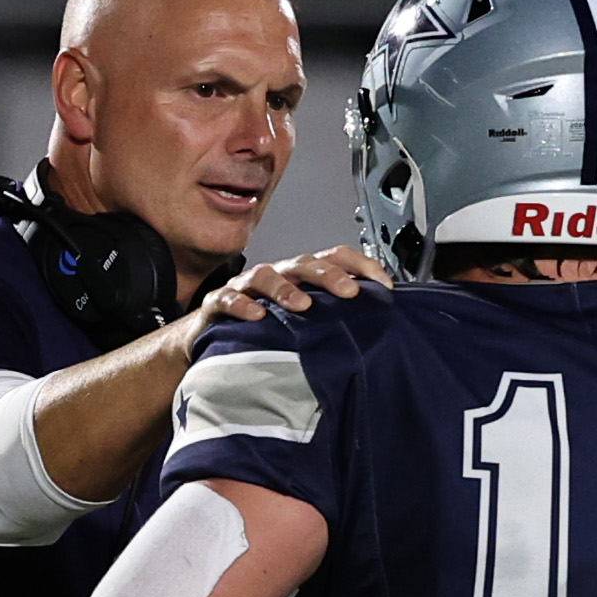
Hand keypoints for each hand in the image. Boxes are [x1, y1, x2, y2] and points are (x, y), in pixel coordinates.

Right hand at [177, 247, 393, 353]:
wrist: (212, 338)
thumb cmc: (265, 328)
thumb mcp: (303, 322)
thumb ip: (334, 319)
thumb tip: (378, 328)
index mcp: (301, 276)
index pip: (334, 257)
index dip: (360, 265)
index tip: (383, 284)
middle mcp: (277, 275)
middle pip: (303, 263)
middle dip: (328, 275)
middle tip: (350, 292)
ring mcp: (246, 287)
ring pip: (266, 276)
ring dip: (285, 289)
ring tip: (303, 305)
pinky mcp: (219, 303)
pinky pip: (229, 299)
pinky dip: (242, 305)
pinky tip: (257, 316)